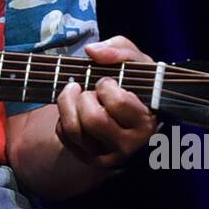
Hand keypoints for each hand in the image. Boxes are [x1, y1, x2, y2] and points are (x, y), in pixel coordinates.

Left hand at [54, 35, 158, 170]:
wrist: (127, 113)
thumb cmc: (134, 85)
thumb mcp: (136, 63)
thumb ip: (120, 50)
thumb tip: (92, 51)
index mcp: (145, 122)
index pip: (118, 103)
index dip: (106, 87)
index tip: (108, 82)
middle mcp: (128, 144)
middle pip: (93, 119)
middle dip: (84, 97)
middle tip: (89, 89)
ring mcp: (106, 155)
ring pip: (74, 129)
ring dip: (68, 104)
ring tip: (76, 93)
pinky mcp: (87, 158)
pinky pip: (64, 136)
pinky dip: (62, 118)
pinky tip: (75, 111)